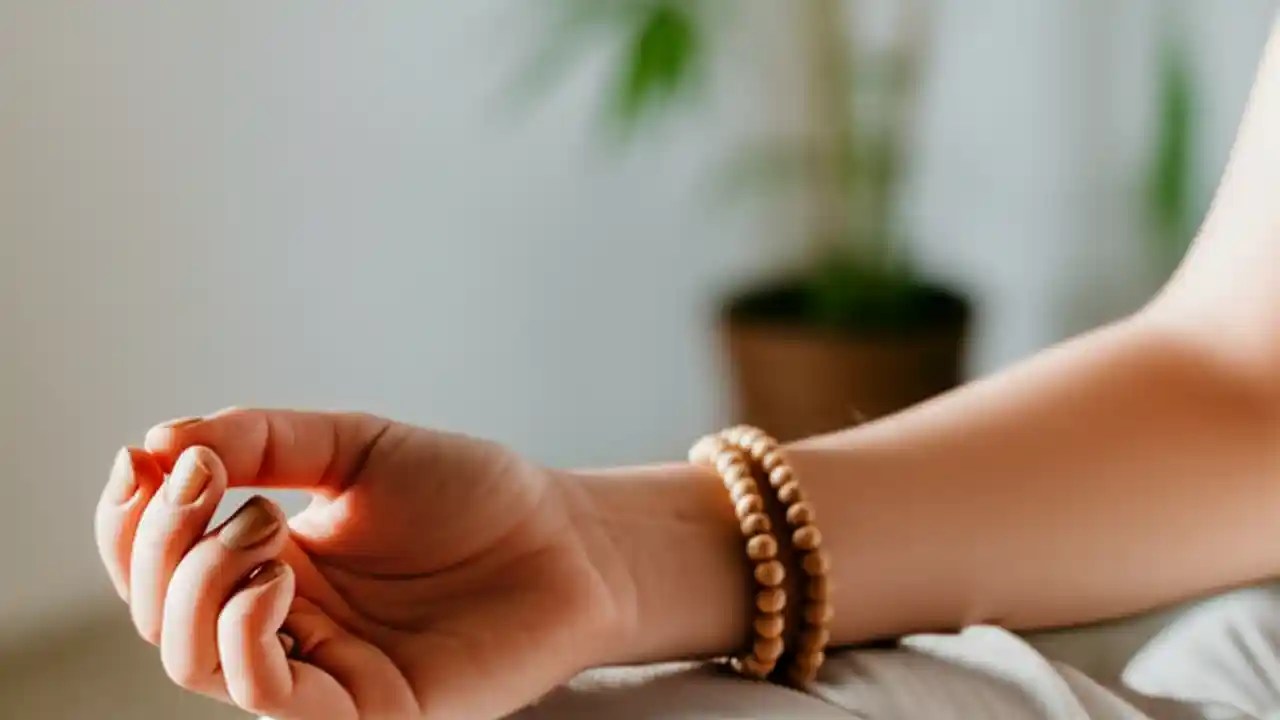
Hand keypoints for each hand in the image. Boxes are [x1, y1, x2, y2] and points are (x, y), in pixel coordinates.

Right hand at [93, 408, 634, 718]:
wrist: (566, 536)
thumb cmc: (472, 493)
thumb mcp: (356, 447)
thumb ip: (263, 440)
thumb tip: (153, 445)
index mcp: (272, 562)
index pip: (156, 562)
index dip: (129, 517)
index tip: (141, 459)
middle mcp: (284, 622)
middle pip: (159, 612)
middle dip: (158, 542)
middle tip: (208, 481)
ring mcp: (320, 671)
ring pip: (194, 661)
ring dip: (196, 584)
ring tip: (260, 523)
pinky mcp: (365, 711)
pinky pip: (269, 698)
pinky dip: (245, 637)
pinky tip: (276, 577)